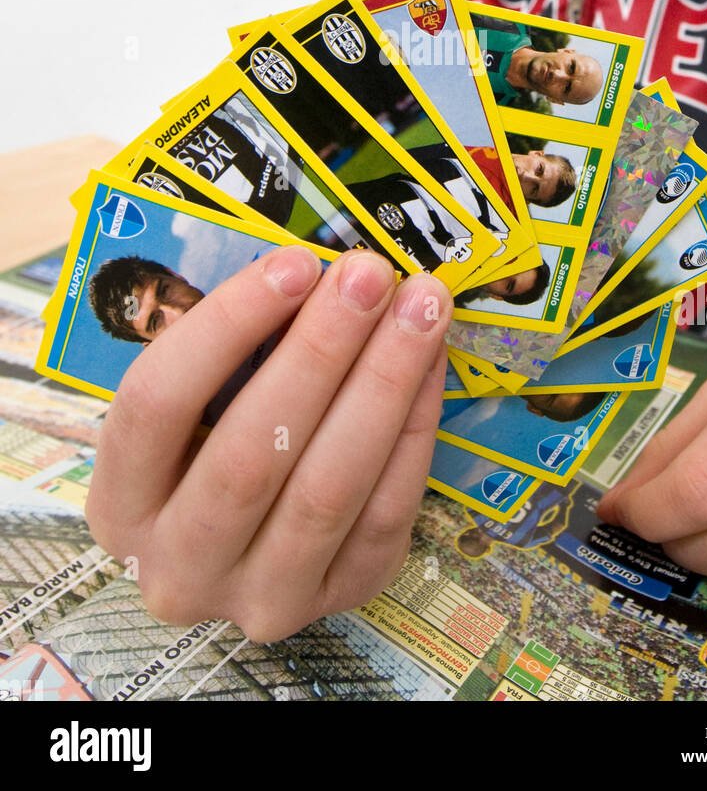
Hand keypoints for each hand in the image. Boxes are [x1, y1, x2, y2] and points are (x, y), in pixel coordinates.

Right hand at [86, 246, 450, 641]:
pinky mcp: (338, 599)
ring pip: (327, 489)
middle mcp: (178, 566)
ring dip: (383, 382)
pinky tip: (430, 362)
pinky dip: (415, 428)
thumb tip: (315, 272)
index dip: (227, 326)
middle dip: (321, 349)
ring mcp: (260, 596)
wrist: (248, 552)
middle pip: (250, 453)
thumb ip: (238, 348)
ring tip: (419, 307)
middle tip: (369, 275)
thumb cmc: (218, 446)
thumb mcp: (199, 403)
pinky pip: (386, 512)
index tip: (294, 263)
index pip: (157, 405)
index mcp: (120, 503)